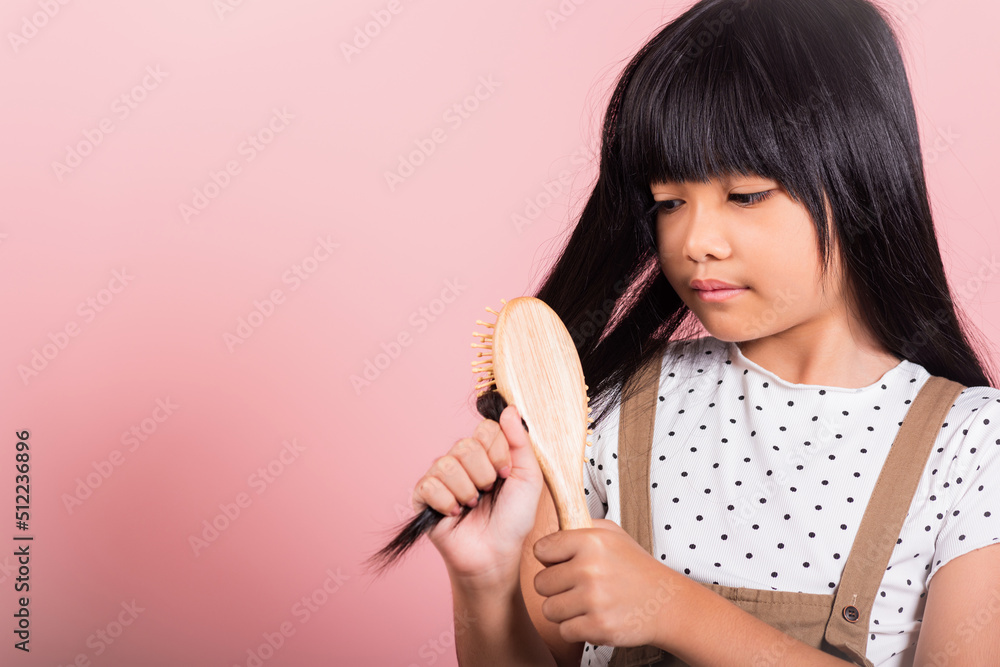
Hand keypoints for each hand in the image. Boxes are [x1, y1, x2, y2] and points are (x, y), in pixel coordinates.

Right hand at [412, 405, 546, 583]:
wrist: (496, 554)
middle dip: (484, 475)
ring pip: (447, 464)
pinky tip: (455, 513)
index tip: (506, 474)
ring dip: (467, 491)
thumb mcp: (528, 478)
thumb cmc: (513, 519)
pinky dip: (447, 502)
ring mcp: (441, 476)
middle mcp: (461, 459)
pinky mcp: (424, 496)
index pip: (486, 428)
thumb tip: (509, 408)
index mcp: (485, 451)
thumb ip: (520, 441)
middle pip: (465, 445)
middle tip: (488, 493)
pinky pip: (429, 485)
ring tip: (472, 505)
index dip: (498, 452)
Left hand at [532, 519, 688, 648]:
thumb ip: (581, 527)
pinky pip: (565, 630)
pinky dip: (577, 628)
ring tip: (585, 603)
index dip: (549, 559)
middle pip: (540, 583)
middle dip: (555, 587)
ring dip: (564, 610)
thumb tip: (553, 527)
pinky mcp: (598, 627)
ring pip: (549, 609)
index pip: (540, 550)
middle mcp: (589, 569)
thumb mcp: (613, 534)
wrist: (667, 603)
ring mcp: (594, 600)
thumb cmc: (636, 567)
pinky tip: (594, 617)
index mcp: (590, 541)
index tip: (561, 564)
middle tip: (576, 587)